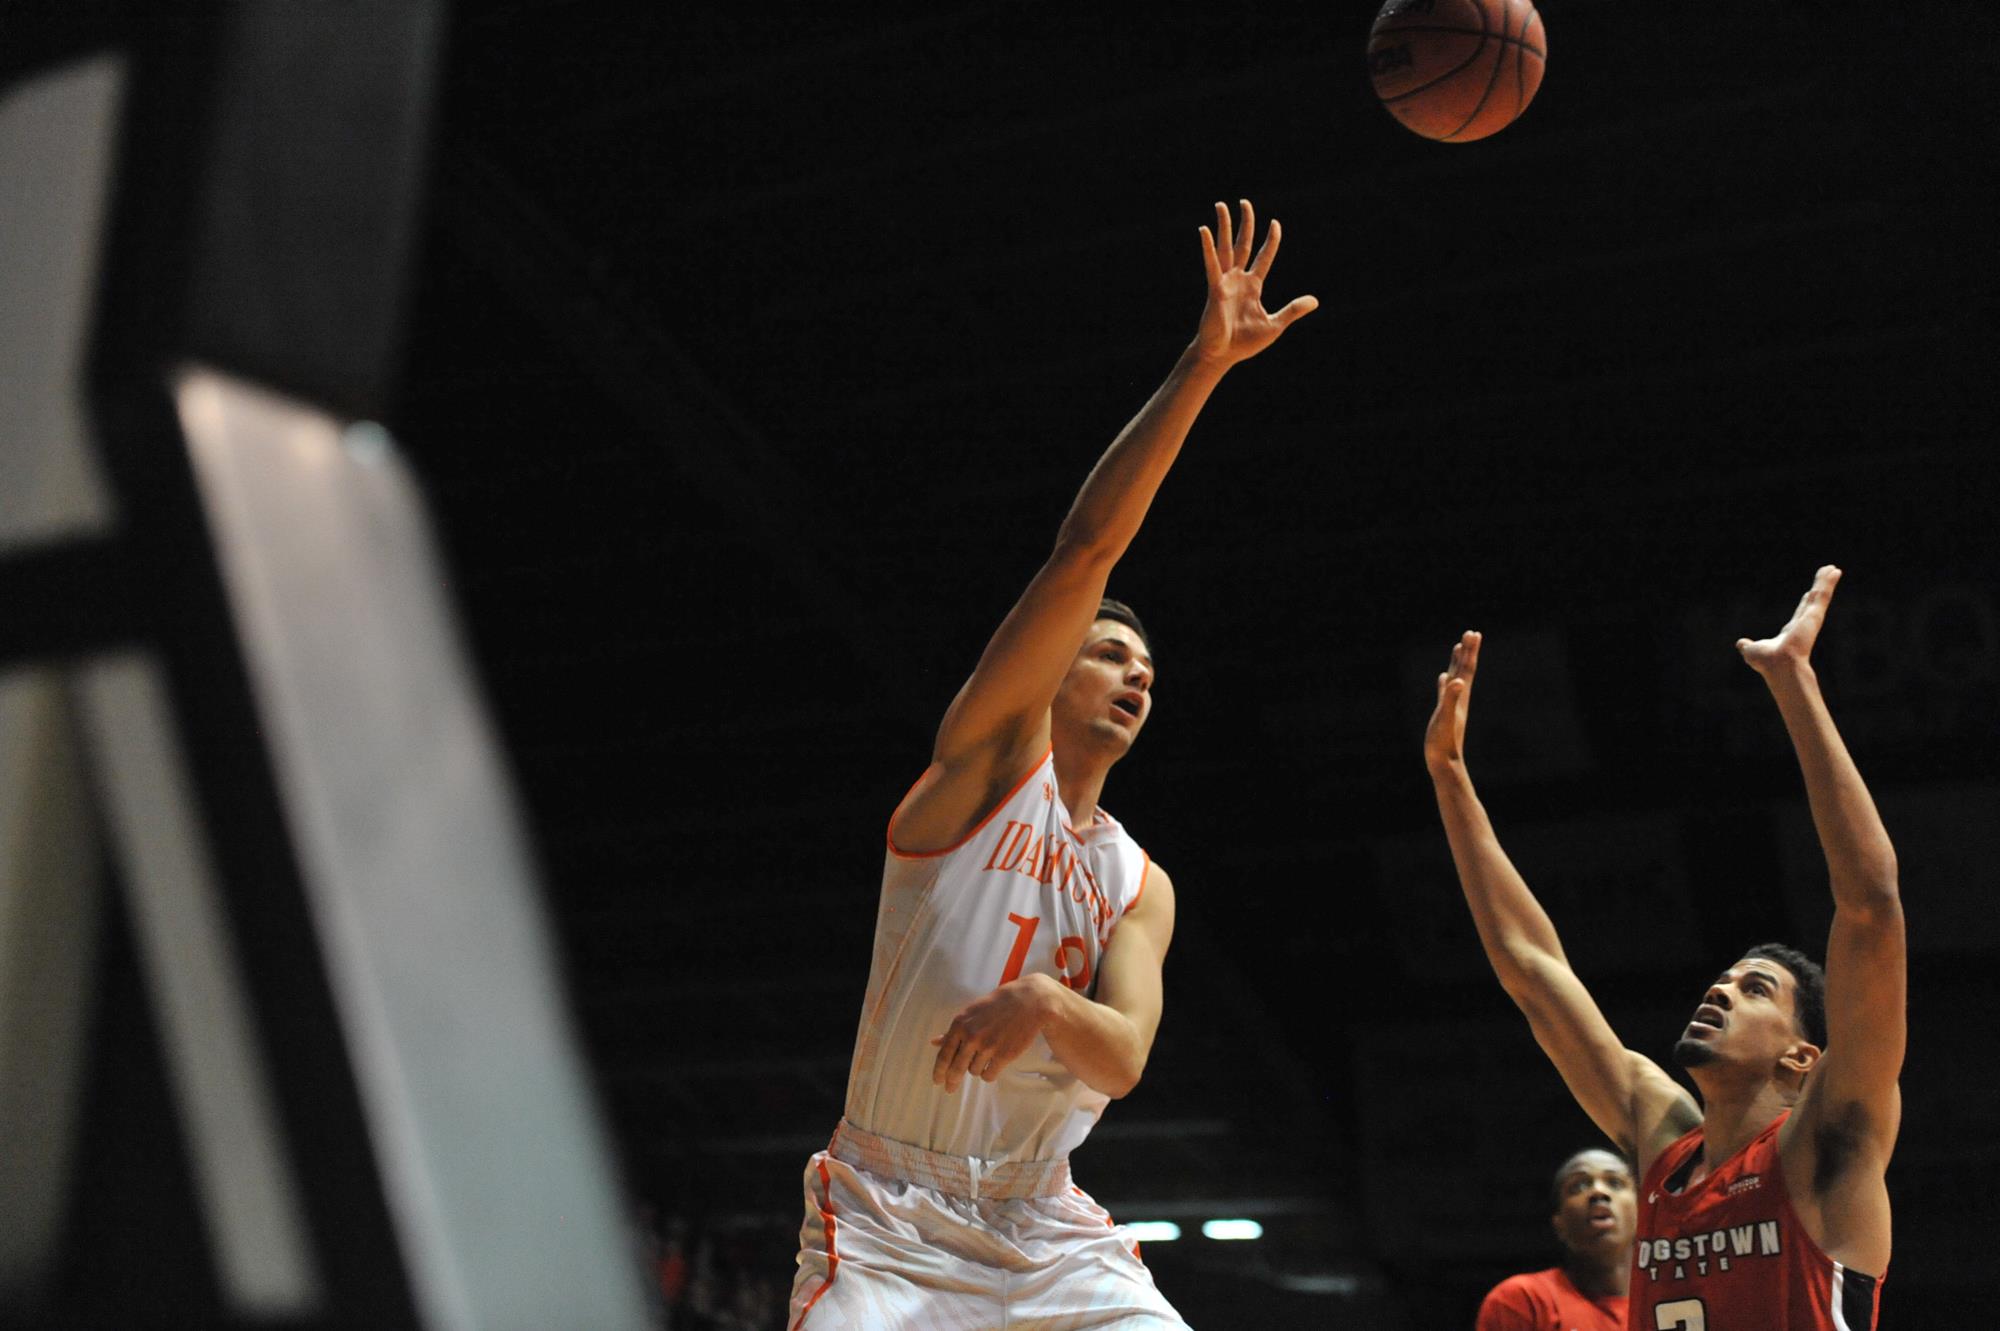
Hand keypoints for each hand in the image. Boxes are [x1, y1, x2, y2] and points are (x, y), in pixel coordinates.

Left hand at [930, 975, 1054, 1093]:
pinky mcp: (1004, 1055)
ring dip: (977, 1068)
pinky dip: (989, 1073)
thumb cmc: (997, 1005)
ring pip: (974, 1071)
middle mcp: (972, 1036)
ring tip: (986, 1055)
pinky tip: (993, 1065)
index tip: (937, 1081)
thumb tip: (934, 1043)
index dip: (939, 1071)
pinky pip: (989, 1075)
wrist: (1027, 1002)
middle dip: (952, 1081)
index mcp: (960, 1024)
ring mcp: (988, 1047)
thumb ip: (954, 1030)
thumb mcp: (971, 1013)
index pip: (944, 1055)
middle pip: (956, 1068)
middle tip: (950, 1089)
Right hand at [1194, 199, 1317, 365]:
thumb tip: (1315, 301)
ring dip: (1224, 226)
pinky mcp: (1215, 289)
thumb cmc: (1245, 343)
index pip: (1264, 257)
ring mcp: (1225, 282)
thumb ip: (1292, 310)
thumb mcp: (1275, 324)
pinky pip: (1212, 264)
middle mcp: (1238, 279)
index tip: (1275, 223)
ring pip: (1226, 248)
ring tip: (1222, 205)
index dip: (1271, 241)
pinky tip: (1205, 230)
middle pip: (1243, 244)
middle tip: (1244, 202)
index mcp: (1253, 286)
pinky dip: (1208, 248)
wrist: (1223, 355)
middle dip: (1245, 224)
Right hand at [1424, 630, 1480, 775]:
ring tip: (1459, 648)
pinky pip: (1445, 692)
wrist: (1445, 764)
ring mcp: (1452, 705)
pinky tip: (1443, 678)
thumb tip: (1457, 681)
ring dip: (1458, 663)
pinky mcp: (1444, 713)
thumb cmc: (1443, 743)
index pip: (1466, 669)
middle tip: (1471, 633)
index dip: (1469, 652)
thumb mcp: (1445, 719)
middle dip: (1467, 652)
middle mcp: (1459, 699)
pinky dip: (1445, 681)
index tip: (1473, 633)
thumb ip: (1449, 699)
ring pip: (1456, 678)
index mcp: (1460, 697)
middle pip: (1465, 670)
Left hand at [1737, 566, 1840, 678]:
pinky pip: (1823, 595)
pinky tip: (1835, 571)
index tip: (1810, 594)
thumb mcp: (1753, 651)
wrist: (1779, 666)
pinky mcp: (1814, 615)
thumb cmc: (1767, 662)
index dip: (1805, 603)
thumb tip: (1740, 644)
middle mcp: (1804, 624)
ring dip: (1826, 581)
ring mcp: (1811, 619)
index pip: (1800, 613)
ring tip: (1833, 568)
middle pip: (1813, 601)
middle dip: (1820, 588)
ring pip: (1820, 596)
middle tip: (1827, 576)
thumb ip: (1748, 646)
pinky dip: (1828, 583)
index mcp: (1791, 632)